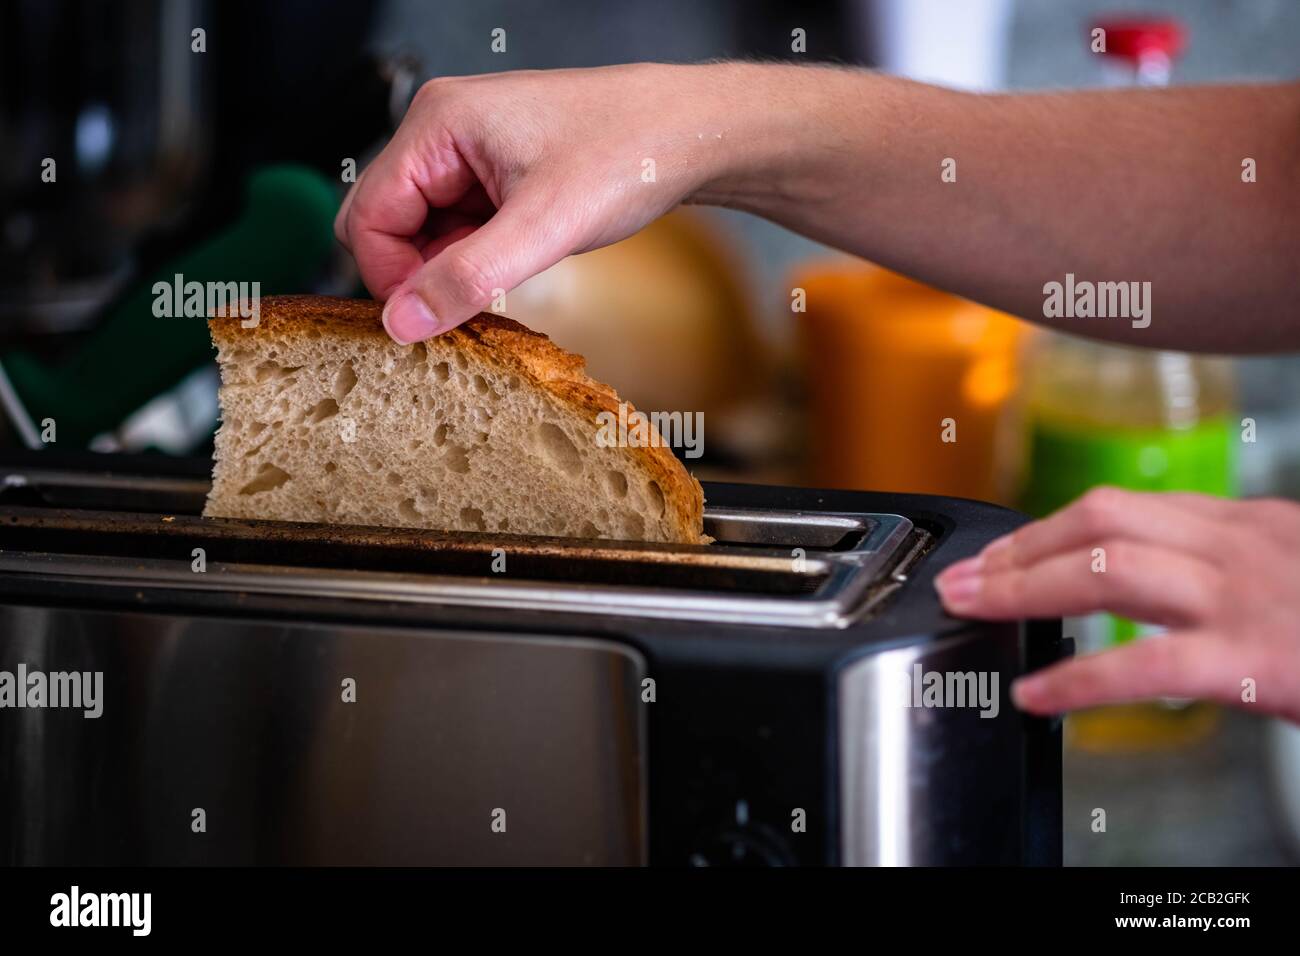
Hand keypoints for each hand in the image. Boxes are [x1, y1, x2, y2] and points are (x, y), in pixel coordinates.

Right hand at [334, 63, 760, 342]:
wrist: (688, 134)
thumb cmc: (627, 154)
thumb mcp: (544, 228)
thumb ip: (466, 276)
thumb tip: (402, 322)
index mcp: (437, 124)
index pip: (366, 217)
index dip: (391, 277)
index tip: (431, 319)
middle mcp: (442, 130)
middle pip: (387, 223)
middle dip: (420, 272)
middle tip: (474, 300)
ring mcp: (467, 151)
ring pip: (423, 231)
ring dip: (453, 267)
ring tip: (513, 273)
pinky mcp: (493, 173)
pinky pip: (458, 227)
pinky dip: (477, 257)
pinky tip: (520, 261)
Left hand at [934, 487, 1299, 721]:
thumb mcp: (1297, 572)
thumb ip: (1235, 569)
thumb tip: (1165, 588)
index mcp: (1253, 524)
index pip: (1127, 507)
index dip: (1050, 527)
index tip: (1006, 552)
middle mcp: (1245, 543)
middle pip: (1102, 517)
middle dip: (1019, 544)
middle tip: (962, 575)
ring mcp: (1251, 596)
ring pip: (1107, 566)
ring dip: (1023, 585)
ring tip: (970, 609)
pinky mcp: (1260, 657)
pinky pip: (1146, 662)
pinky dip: (1077, 677)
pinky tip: (1035, 692)